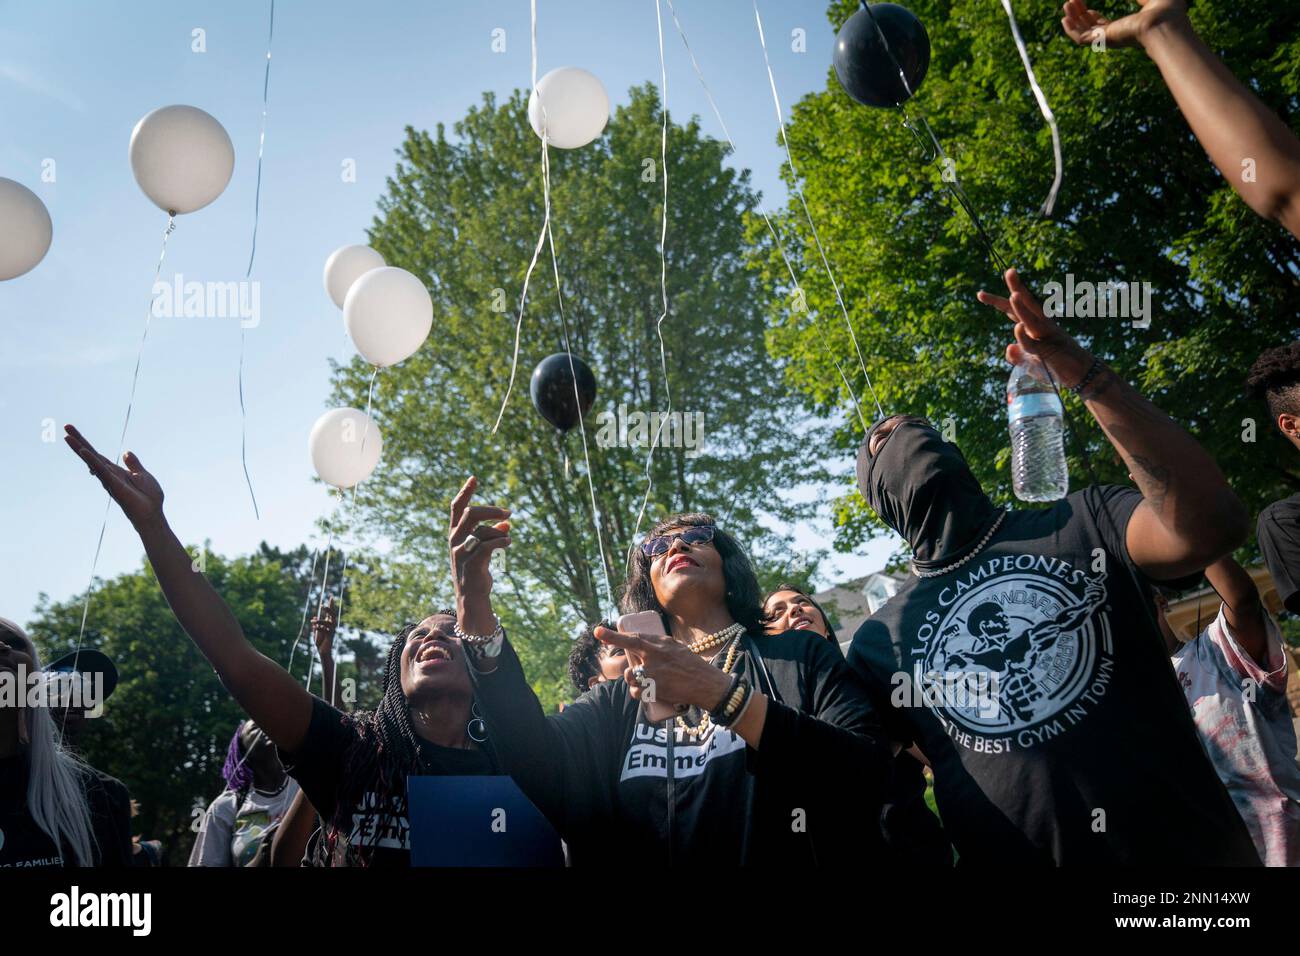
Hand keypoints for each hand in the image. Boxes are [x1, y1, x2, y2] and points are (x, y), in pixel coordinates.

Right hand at [63, 424, 163, 528]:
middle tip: (66, 426)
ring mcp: (109, 479)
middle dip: (78, 441)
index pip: (97, 454)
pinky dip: (93, 461)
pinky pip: (102, 470)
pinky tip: (84, 451)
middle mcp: (108, 474)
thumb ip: (133, 464)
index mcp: (114, 471)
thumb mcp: (142, 474)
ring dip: (80, 448)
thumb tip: (126, 452)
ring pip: (92, 460)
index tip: (73, 432)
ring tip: (67, 436)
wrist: (153, 513)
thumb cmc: (148, 497)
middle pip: (90, 454)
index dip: (86, 443)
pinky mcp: (114, 484)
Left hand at [311, 595, 337, 655]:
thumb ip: (316, 624)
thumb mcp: (316, 632)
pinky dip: (319, 628)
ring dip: (319, 621)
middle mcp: (332, 626)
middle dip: (328, 609)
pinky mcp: (330, 636)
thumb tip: (314, 617)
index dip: (331, 605)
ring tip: (312, 622)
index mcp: (329, 624)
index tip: (331, 597)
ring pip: (328, 623)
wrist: (323, 652)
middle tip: (322, 605)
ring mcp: (332, 631)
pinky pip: (325, 630)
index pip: (331, 613)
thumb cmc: (320, 642)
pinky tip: (314, 628)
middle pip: (333, 615)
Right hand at [449, 476, 510, 632]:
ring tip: (508, 538)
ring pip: (482, 530)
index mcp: (455, 534)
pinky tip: (508, 543)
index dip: (465, 492)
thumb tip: (507, 522)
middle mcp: (455, 540)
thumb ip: (491, 534)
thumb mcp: (482, 549)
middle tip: (508, 513)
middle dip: (491, 510)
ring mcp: (461, 552)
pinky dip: (501, 541)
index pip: (456, 508)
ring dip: (499, 531)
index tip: (474, 478)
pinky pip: (488, 545)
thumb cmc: (477, 571)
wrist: (471, 597)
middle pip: (470, 513)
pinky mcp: (472, 563)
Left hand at [594, 626, 732, 712]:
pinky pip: (636, 692)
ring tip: (646, 679)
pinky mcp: (654, 691)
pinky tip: (647, 691)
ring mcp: (653, 676)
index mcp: (659, 646)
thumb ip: (657, 644)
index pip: (632, 639)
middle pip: (628, 657)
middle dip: (620, 653)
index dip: (612, 636)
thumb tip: (640, 644)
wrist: (705, 684)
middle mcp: (654, 659)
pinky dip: (639, 693)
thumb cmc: (691, 664)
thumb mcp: (675, 646)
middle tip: (619, 653)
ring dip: (633, 679)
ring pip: (630, 676)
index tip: (598, 631)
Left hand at [977, 268, 1091, 386]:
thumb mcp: (1030, 362)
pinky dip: (1024, 336)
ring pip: (1032, 319)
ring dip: (1022, 308)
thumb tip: (1009, 347)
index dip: (998, 302)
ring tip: (1013, 295)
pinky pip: (1033, 343)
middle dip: (1017, 288)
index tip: (980, 294)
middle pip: (1027, 304)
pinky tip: (1018, 327)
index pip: (1014, 312)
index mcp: (1034, 327)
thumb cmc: (1055, 368)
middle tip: (1010, 271)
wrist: (1080, 376)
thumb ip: (1017, 355)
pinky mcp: (1049, 351)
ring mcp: (1047, 337)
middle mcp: (1041, 327)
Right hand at [1060, 0, 1186, 49]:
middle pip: (1091, 28)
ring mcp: (1109, 38)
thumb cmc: (1165, 8)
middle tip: (1072, 2)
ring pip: (1083, 32)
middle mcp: (1117, 36)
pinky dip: (1071, 29)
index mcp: (1127, 28)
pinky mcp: (1103, 40)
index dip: (1093, 16)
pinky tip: (1065, 18)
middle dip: (1080, 15)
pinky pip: (1080, 38)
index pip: (1104, 26)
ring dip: (1074, 19)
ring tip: (1067, 5)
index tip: (1086, 6)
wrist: (1164, 21)